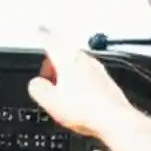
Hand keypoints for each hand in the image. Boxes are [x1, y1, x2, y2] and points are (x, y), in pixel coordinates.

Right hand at [28, 34, 150, 150]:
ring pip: (77, 65)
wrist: (114, 121)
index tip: (40, 30)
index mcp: (68, 61)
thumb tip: (36, 84)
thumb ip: (37, 88)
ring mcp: (98, 70)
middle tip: (48, 80)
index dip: (42, 35)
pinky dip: (80, 82)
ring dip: (67, 74)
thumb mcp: (50, 101)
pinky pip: (88, 76)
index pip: (51, 42)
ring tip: (63, 93)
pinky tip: (79, 100)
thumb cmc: (86, 110)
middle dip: (54, 63)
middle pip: (65, 54)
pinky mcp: (107, 82)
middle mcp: (84, 61)